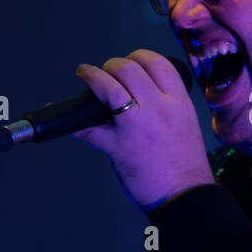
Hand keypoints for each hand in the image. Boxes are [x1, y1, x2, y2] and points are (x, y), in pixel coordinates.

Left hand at [72, 49, 214, 210]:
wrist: (186, 195)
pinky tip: (66, 117)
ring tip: (85, 74)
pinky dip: (72, 121)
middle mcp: (159, 108)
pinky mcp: (118, 147)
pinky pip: (87, 128)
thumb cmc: (185, 163)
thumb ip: (166, 105)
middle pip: (129, 68)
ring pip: (109, 86)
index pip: (157, 63)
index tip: (129, 61)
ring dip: (92, 76)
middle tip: (105, 71)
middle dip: (112, 65)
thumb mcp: (185, 122)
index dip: (138, 56)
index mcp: (179, 101)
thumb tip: (138, 92)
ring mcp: (137, 126)